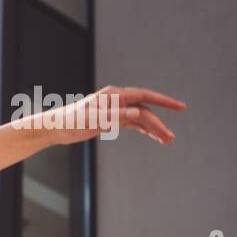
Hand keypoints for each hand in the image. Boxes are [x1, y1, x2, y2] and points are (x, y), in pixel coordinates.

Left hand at [29, 85, 184, 145]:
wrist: (56, 128)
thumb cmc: (70, 120)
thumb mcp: (93, 119)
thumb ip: (115, 116)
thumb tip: (138, 113)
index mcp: (114, 96)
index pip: (144, 96)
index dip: (163, 101)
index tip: (180, 107)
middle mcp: (117, 101)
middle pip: (144, 111)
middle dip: (158, 124)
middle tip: (170, 138)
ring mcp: (115, 111)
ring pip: (140, 119)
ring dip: (153, 129)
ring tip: (167, 141)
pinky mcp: (111, 121)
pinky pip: (133, 124)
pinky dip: (144, 130)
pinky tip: (155, 137)